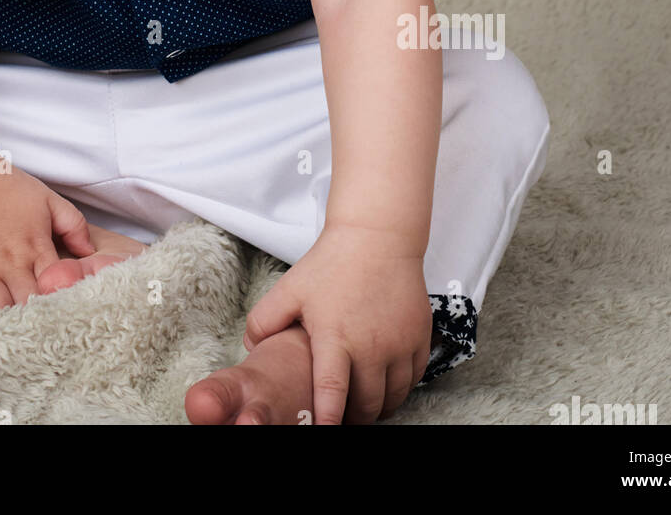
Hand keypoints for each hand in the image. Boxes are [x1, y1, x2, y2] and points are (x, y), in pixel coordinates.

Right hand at [0, 153, 94, 329]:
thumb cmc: (4, 186)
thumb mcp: (48, 199)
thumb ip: (73, 225)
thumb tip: (90, 254)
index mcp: (36, 249)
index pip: (59, 288)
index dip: (64, 308)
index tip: (67, 322)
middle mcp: (10, 264)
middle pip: (29, 308)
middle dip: (34, 327)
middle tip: (37, 343)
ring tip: (3, 345)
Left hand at [243, 224, 433, 423]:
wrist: (378, 237)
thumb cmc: (332, 263)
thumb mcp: (290, 289)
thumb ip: (264, 320)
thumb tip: (250, 348)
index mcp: (336, 337)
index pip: (331, 393)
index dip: (327, 421)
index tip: (321, 433)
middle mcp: (372, 346)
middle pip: (365, 406)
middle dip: (352, 419)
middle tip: (340, 418)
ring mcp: (400, 344)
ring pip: (392, 398)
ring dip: (376, 407)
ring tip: (361, 404)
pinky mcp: (420, 338)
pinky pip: (413, 380)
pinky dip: (399, 389)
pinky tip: (384, 383)